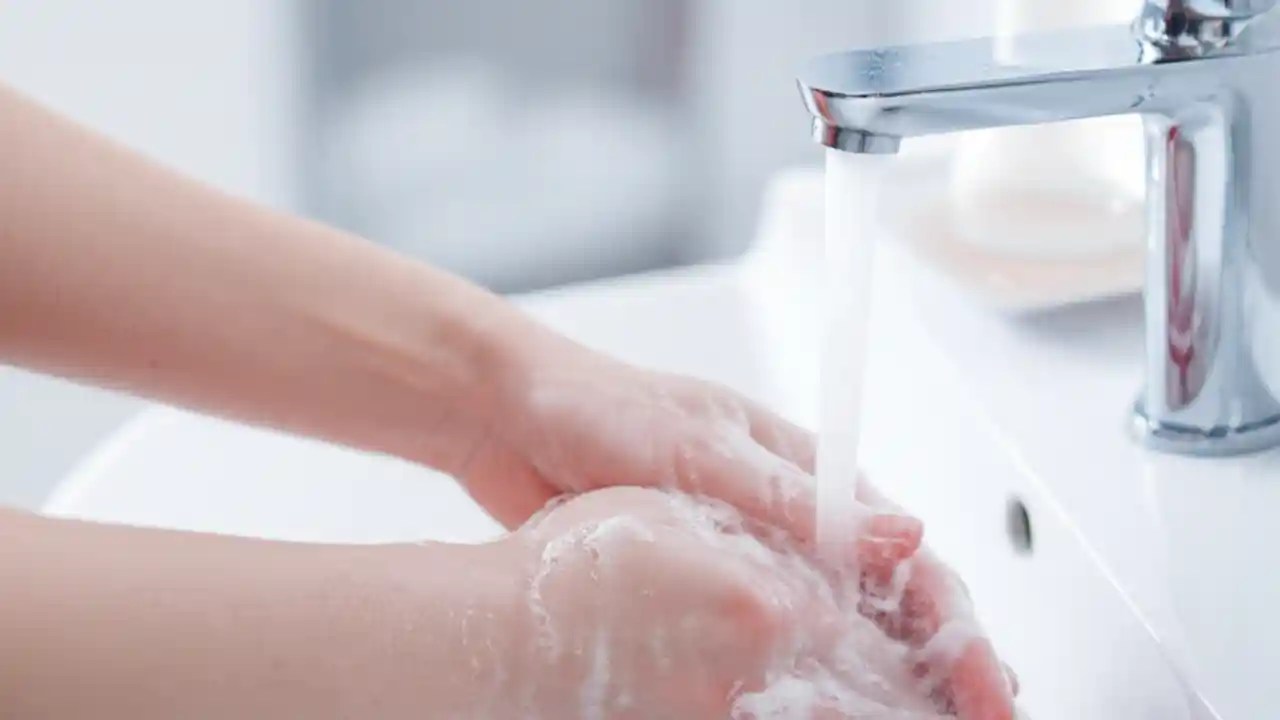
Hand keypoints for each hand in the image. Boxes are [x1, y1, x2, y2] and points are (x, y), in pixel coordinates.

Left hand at [460, 339, 1014, 717]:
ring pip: (837, 629)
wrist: (512, 420)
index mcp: (807, 472)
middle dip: (940, 662)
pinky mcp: (704, 587)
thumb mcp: (699, 449)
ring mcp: (749, 556)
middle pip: (888, 600)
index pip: (907, 553)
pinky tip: (818, 713)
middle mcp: (790, 517)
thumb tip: (901, 533)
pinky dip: (803, 679)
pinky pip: (767, 641)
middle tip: (979, 719)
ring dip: (882, 681)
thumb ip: (792, 498)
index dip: (957, 621)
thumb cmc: (602, 410)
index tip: (986, 678)